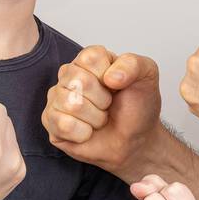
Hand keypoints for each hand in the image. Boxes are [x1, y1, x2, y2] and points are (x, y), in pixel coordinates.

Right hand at [41, 45, 161, 175]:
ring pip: (71, 104)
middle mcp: (70, 75)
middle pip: (78, 81)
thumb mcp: (147, 77)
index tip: (117, 86)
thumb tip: (111, 77)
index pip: (90, 58)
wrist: (136, 141)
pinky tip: (88, 132)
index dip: (109, 77)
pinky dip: (83, 133)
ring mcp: (57, 98)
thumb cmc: (138, 107)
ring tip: (100, 119)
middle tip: (108, 106)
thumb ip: (134, 65)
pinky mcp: (51, 122)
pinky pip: (62, 125)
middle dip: (103, 100)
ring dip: (95, 118)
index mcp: (90, 59)